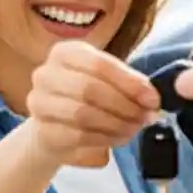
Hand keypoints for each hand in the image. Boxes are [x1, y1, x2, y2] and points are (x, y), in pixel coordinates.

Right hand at [26, 41, 159, 161]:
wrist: (56, 126)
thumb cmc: (87, 97)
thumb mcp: (107, 80)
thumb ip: (129, 84)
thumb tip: (150, 100)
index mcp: (65, 53)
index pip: (99, 64)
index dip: (129, 83)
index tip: (152, 99)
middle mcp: (46, 74)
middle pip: (89, 89)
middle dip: (124, 105)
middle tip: (145, 117)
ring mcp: (40, 104)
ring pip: (82, 114)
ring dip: (116, 124)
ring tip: (134, 128)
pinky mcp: (43, 132)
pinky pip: (78, 136)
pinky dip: (104, 139)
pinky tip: (118, 138)